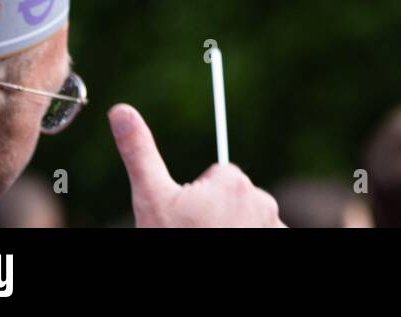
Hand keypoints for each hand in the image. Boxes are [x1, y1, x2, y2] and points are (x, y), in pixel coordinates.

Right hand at [108, 103, 284, 226]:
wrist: (192, 291)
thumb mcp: (150, 198)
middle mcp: (261, 199)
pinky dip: (248, 235)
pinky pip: (261, 230)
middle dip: (215, 212)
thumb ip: (140, 152)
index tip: (186, 218)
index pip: (218, 176)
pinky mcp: (279, 239)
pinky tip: (227, 241)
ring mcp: (272, 225)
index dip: (197, 197)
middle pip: (233, 196)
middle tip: (194, 232)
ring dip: (232, 227)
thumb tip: (120, 109)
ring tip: (208, 239)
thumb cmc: (169, 237)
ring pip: (247, 216)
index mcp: (232, 181)